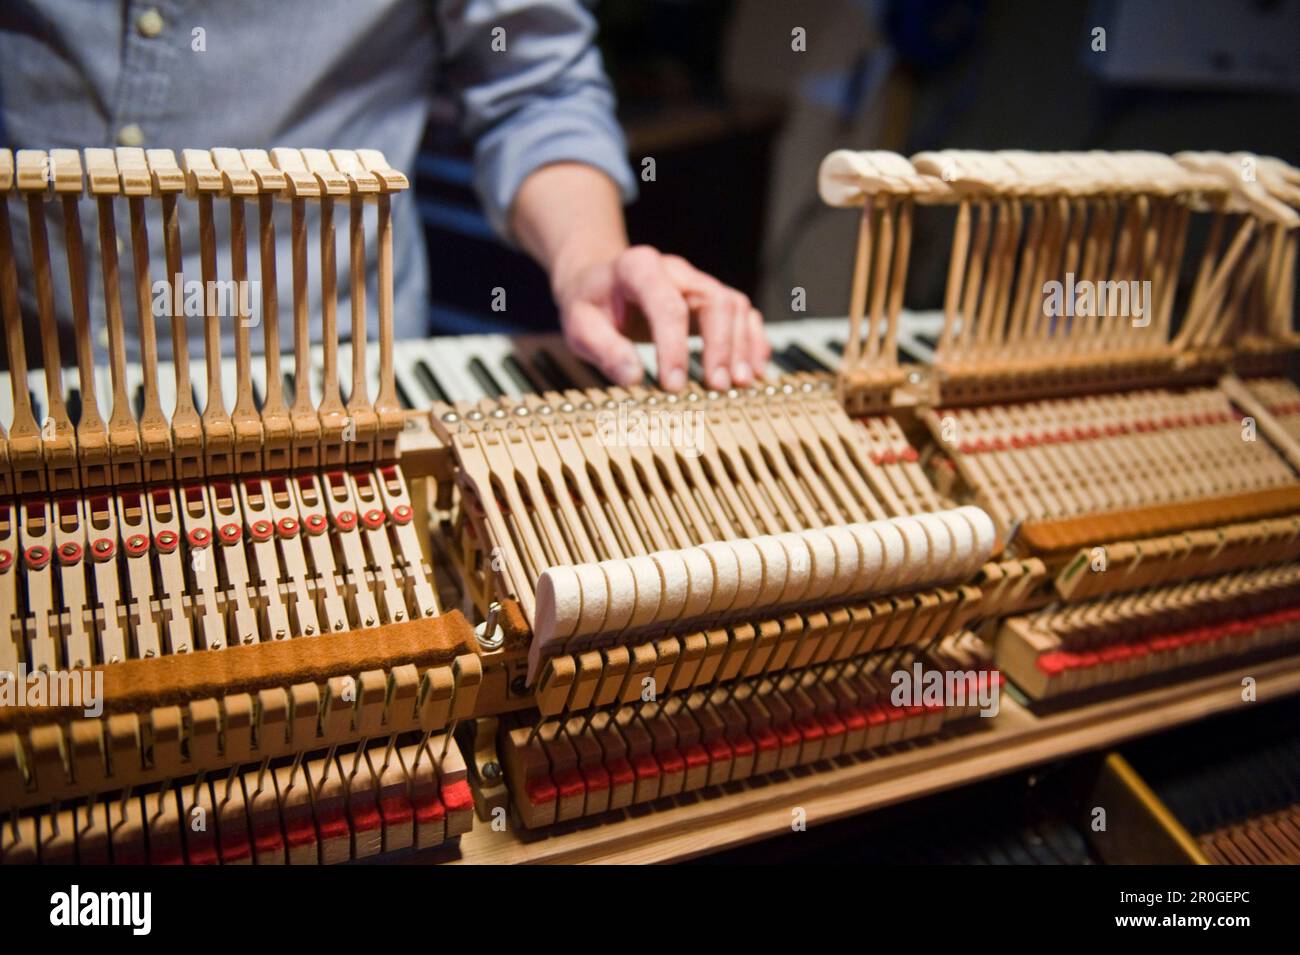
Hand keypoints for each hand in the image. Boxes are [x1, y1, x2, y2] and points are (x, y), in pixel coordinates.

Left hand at [554, 245, 769, 391]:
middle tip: (717, 385)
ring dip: (740, 345)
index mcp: (638, 268)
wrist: (597, 283)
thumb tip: (633, 378)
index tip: (673, 385)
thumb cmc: (590, 304)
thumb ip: (604, 349)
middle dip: (720, 345)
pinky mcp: (709, 299)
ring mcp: (696, 283)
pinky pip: (741, 313)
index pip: (666, 305)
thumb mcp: (579, 325)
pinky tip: (753, 369)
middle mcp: (675, 271)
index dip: (674, 347)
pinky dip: (751, 341)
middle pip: (713, 299)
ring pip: (733, 305)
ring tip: (738, 383)